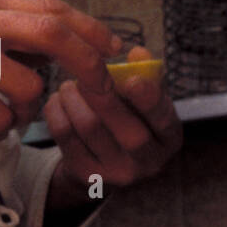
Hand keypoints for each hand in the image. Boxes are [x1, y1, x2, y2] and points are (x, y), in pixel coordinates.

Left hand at [44, 46, 182, 206]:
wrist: (103, 168)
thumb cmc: (128, 122)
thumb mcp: (143, 102)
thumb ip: (145, 75)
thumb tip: (138, 52)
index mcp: (169, 139)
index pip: (164, 120)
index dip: (149, 100)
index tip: (131, 80)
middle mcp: (148, 162)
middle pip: (125, 128)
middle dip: (101, 93)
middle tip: (85, 71)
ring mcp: (115, 174)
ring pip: (90, 126)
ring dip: (75, 97)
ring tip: (69, 85)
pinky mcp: (85, 174)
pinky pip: (65, 134)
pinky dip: (58, 110)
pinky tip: (59, 100)